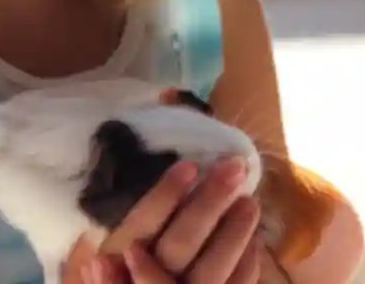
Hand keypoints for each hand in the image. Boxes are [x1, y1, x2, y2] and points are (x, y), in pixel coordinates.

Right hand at [69, 158, 263, 283]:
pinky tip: (256, 243)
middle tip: (234, 169)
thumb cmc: (116, 256)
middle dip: (207, 208)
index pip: (140, 224)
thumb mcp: (109, 220)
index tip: (189, 166)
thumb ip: (133, 174)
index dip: (164, 196)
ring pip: (206, 275)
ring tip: (250, 202)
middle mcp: (140, 274)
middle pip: (177, 246)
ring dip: (232, 237)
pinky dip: (243, 269)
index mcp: (117, 249)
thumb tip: (166, 98)